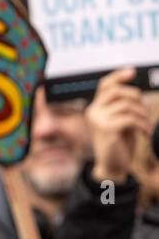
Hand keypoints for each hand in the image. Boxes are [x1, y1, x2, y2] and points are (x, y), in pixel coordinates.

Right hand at [86, 68, 147, 184]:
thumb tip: (136, 92)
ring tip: (146, 125)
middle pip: (118, 91)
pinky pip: (130, 118)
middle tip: (144, 112)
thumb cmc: (118, 144)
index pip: (105, 85)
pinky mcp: (106, 128)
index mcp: (95, 108)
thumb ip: (123, 108)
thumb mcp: (121, 122)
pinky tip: (144, 132)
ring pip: (127, 105)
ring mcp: (98, 119)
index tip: (132, 71)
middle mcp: (93, 111)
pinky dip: (143, 124)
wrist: (112, 167)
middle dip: (137, 98)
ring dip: (143, 115)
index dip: (118, 76)